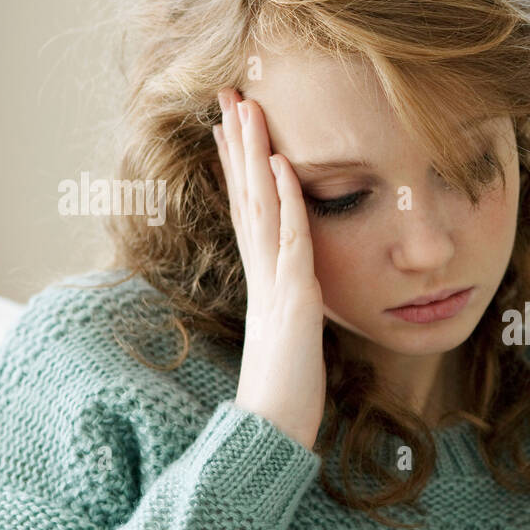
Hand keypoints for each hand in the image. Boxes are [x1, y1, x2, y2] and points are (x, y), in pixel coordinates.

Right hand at [212, 87, 326, 450]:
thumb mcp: (294, 344)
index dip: (238, 169)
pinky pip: (289, 240)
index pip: (248, 213)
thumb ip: (294, 316)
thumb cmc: (286, 398)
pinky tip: (282, 164)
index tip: (231, 129)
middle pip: (246, 196)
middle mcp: (263, 276)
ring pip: (259, 206)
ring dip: (253, 155)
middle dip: (238, 144)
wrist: (272, 435)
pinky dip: (284, 200)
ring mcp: (274, 285)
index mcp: (264, 283)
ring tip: (246, 106)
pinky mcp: (292, 301)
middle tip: (230, 94)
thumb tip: (299, 301)